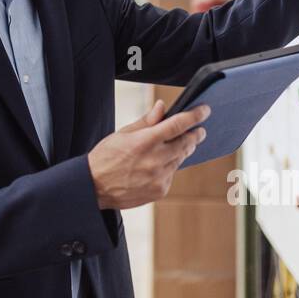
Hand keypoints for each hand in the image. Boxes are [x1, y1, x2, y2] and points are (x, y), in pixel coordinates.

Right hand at [87, 100, 209, 209]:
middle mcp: (155, 160)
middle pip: (186, 143)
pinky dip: (169, 167)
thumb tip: (162, 107)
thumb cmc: (106, 157)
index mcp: (145, 141)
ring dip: (181, 151)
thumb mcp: (123, 134)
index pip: (178, 125)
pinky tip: (157, 165)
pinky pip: (172, 174)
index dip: (195, 116)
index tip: (205, 110)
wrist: (94, 187)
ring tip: (173, 146)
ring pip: (180, 159)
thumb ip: (146, 121)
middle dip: (195, 135)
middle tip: (199, 130)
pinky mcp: (160, 190)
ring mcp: (159, 177)